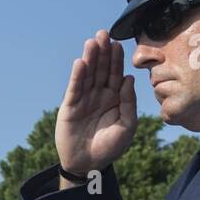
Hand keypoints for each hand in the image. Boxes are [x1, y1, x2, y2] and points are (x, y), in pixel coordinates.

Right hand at [55, 30, 136, 178]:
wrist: (88, 165)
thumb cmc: (110, 147)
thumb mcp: (127, 126)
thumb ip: (129, 103)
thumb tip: (129, 79)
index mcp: (115, 98)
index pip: (116, 74)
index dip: (116, 59)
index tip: (117, 44)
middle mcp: (99, 95)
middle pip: (101, 70)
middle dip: (102, 52)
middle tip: (102, 34)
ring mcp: (84, 100)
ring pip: (88, 75)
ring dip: (89, 58)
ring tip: (91, 42)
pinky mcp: (70, 106)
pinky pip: (74, 88)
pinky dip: (77, 76)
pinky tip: (80, 63)